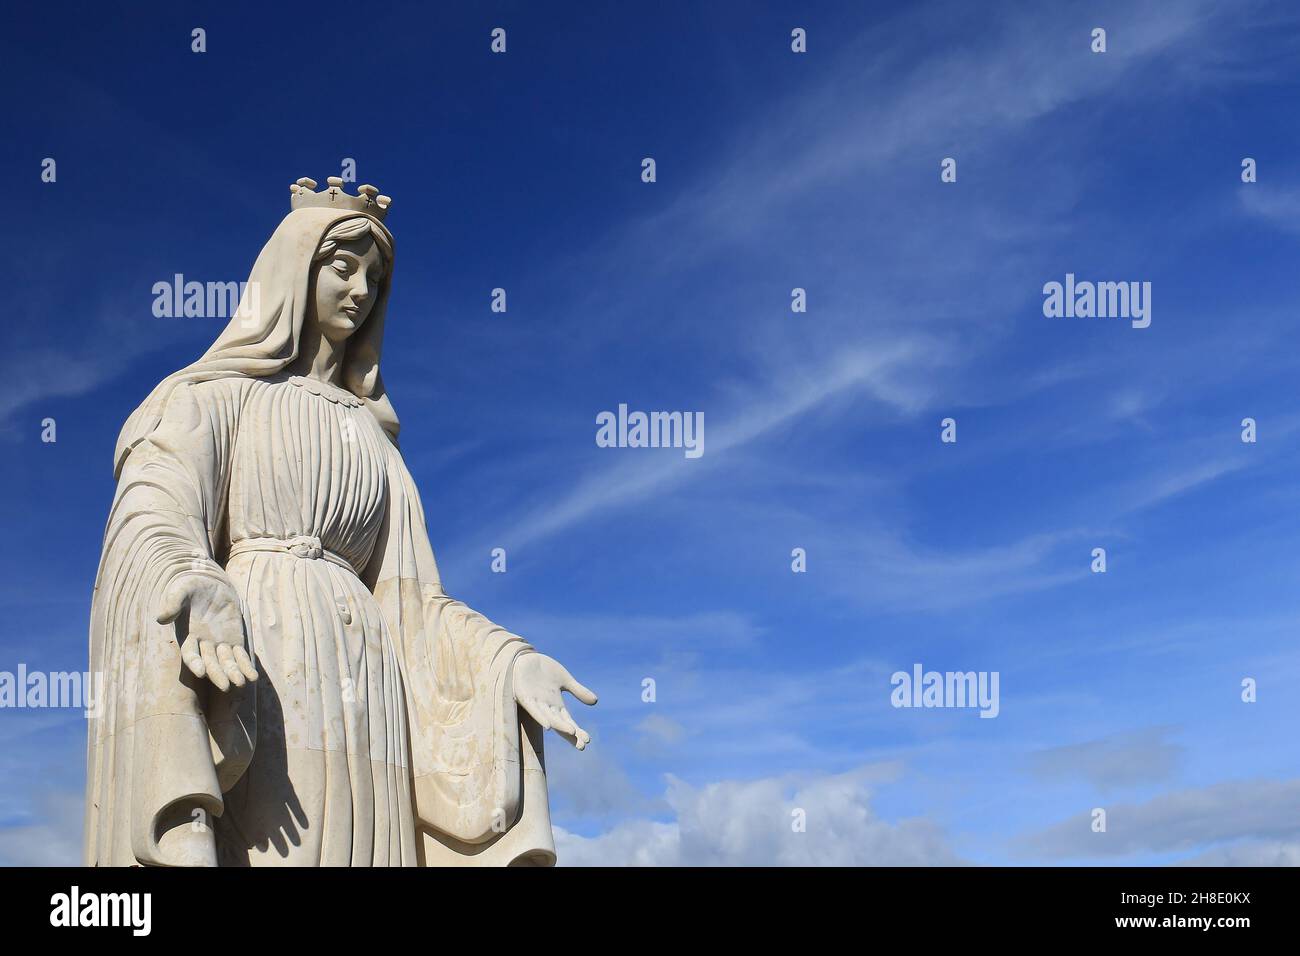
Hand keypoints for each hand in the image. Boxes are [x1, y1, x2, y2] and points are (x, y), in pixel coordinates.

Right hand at [157, 572, 257, 690]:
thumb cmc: (192, 588)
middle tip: (225, 686)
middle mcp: (203, 645)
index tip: (200, 673)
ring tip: (241, 683)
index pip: (190, 654)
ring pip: (226, 663)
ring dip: (233, 674)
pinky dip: (246, 666)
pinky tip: (253, 677)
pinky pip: (240, 656)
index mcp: (188, 636)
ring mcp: (220, 644)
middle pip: (210, 663)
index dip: (195, 663)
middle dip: (217, 675)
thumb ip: (172, 604)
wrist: (212, 584)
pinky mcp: (235, 640)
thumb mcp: (181, 591)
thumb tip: (160, 618)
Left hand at [512, 653, 596, 749]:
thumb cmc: (543, 670)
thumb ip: (578, 691)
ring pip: (549, 718)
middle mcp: (546, 707)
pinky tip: (548, 725)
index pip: (568, 722)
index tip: (588, 741)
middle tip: (583, 745)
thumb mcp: (565, 679)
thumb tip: (595, 702)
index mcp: (556, 705)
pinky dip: (541, 717)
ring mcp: (535, 703)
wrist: (524, 658)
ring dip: (560, 726)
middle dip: (571, 734)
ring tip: (572, 732)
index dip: (577, 732)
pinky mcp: (524, 697)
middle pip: (560, 724)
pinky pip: (533, 710)